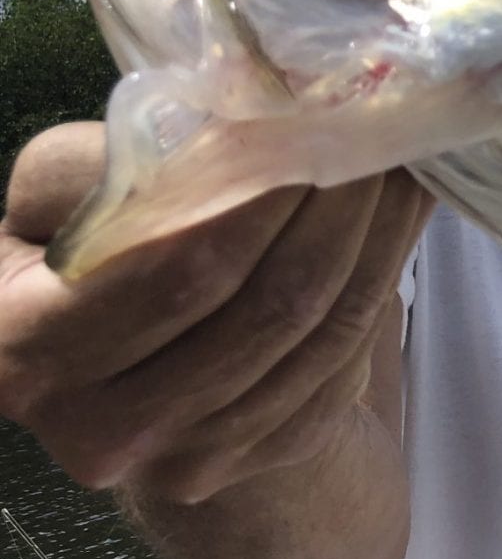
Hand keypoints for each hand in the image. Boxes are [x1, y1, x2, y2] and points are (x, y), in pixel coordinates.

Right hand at [0, 122, 432, 503]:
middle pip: (267, 305)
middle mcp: (100, 428)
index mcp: (27, 348)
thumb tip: (239, 99)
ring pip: (320, 333)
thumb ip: (120, 157)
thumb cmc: (98, 250)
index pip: (177, 268)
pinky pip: (343, 361)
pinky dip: (383, 278)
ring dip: (381, 236)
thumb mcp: (64, 197)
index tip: (316, 121)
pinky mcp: (257, 459)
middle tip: (384, 133)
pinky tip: (400, 220)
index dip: (261, 192)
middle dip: (341, 205)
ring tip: (406, 162)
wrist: (134, 360)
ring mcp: (185, 459)